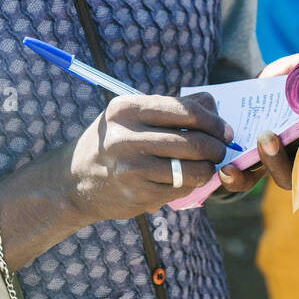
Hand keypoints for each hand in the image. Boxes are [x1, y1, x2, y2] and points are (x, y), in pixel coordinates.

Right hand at [64, 91, 234, 221]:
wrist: (73, 180)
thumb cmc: (113, 141)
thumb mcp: (132, 115)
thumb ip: (171, 107)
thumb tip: (213, 104)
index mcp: (127, 109)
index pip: (186, 110)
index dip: (214, 121)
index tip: (225, 130)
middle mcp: (126, 136)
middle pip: (194, 141)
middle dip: (216, 147)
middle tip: (221, 150)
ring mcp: (131, 168)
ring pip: (192, 169)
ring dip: (207, 169)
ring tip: (206, 167)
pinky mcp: (137, 194)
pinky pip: (180, 189)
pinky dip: (190, 186)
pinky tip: (184, 181)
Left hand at [215, 20, 298, 194]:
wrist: (239, 101)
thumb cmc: (280, 87)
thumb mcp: (298, 66)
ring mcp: (279, 160)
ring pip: (286, 175)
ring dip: (279, 160)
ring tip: (265, 137)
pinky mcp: (250, 168)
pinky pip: (246, 181)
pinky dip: (238, 180)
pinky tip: (227, 170)